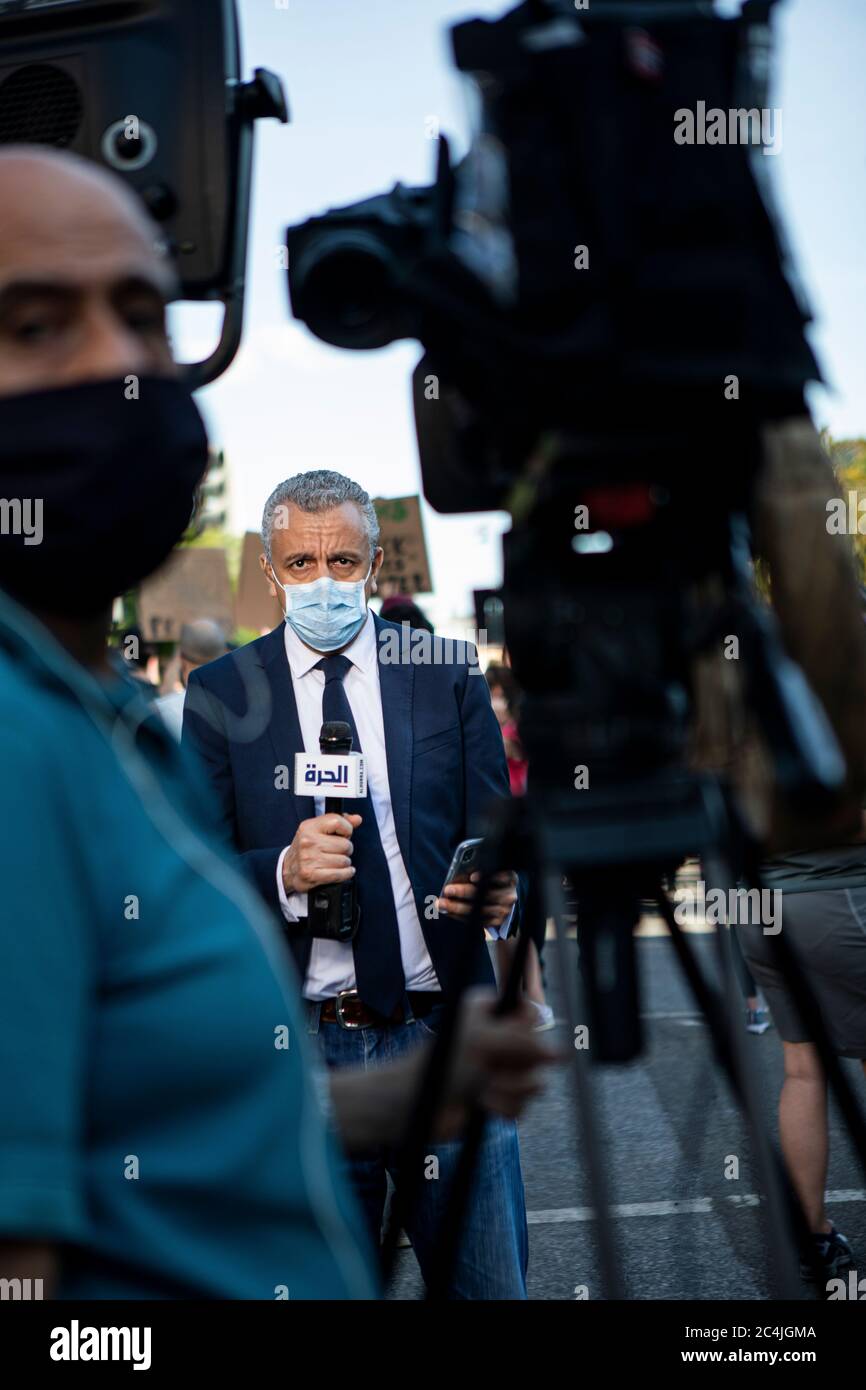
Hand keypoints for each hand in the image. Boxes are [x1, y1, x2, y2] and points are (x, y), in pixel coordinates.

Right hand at [281, 812, 361, 894]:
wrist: (288, 868)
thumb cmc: (306, 848)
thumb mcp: (318, 829)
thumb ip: (339, 822)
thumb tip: (357, 819)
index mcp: (309, 827)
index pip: (338, 822)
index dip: (347, 829)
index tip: (345, 834)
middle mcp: (308, 841)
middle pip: (345, 844)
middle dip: (346, 849)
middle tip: (338, 851)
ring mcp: (309, 858)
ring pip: (344, 860)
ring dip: (344, 863)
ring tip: (336, 861)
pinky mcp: (311, 874)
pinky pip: (339, 874)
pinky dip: (345, 873)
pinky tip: (343, 871)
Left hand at [437, 869, 517, 926]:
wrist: (504, 900)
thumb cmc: (492, 881)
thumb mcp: (491, 873)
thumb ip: (479, 871)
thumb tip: (458, 873)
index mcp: (510, 879)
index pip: (501, 877)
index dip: (486, 877)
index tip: (472, 877)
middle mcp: (509, 895)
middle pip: (485, 895)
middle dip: (464, 892)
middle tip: (447, 890)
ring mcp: (504, 910)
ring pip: (478, 910)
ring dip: (457, 907)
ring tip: (441, 903)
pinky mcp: (497, 921)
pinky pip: (477, 921)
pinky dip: (461, 917)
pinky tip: (449, 912)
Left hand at [437, 987, 560, 1135]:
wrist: (417, 1107)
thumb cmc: (443, 1065)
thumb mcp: (483, 1043)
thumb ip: (525, 1043)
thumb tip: (563, 1052)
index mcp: (489, 1011)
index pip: (530, 1014)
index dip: (530, 1031)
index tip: (518, 1042)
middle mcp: (496, 1037)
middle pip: (537, 1050)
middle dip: (518, 1066)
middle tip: (493, 1068)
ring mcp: (498, 1067)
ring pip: (533, 1080)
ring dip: (509, 1089)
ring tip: (484, 1089)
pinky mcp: (498, 1096)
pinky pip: (522, 1103)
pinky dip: (503, 1106)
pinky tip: (482, 1103)